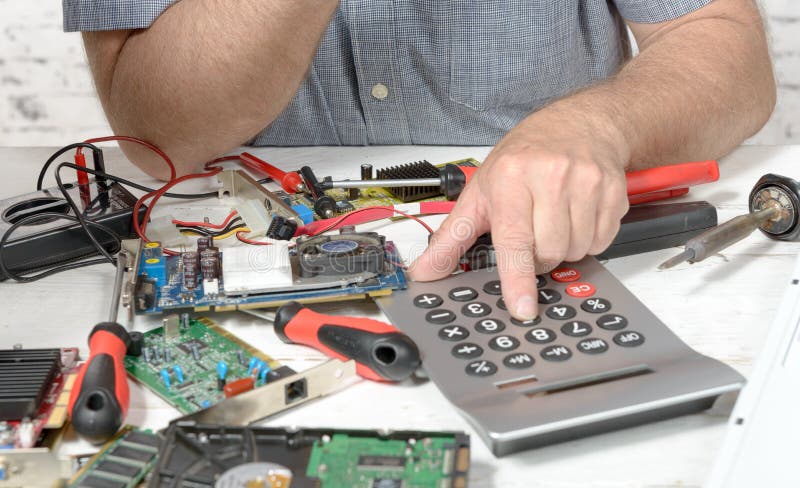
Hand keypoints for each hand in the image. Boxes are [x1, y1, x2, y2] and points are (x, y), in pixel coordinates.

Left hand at [409, 106, 630, 319]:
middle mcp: (550, 176)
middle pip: (548, 252)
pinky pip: (601, 240)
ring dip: (564, 248)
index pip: (514, 239)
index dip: (517, 278)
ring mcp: (585, 181)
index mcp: (510, 178)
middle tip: (532, 232)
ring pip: (576, 249)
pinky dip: (588, 238)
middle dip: (538, 256)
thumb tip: (425, 271)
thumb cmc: (524, 158)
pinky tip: (577, 215)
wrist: (577, 124)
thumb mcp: (480, 193)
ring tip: (554, 219)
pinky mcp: (612, 189)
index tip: (521, 305)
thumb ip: (451, 238)